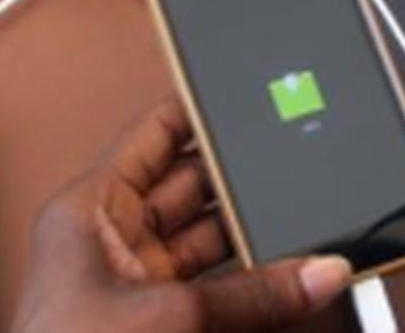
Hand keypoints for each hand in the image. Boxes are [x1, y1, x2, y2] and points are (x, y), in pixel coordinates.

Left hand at [10, 101, 352, 332]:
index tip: (245, 93)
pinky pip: (209, 283)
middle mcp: (109, 236)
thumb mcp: (168, 315)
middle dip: (237, 177)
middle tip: (289, 163)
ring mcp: (132, 280)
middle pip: (188, 185)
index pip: (152, 133)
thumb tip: (315, 272)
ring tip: (297, 220)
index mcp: (89, 207)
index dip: (198, 108)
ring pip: (204, 237)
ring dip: (247, 232)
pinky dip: (243, 278)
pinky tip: (279, 273)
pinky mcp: (154, 320)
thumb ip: (250, 293)